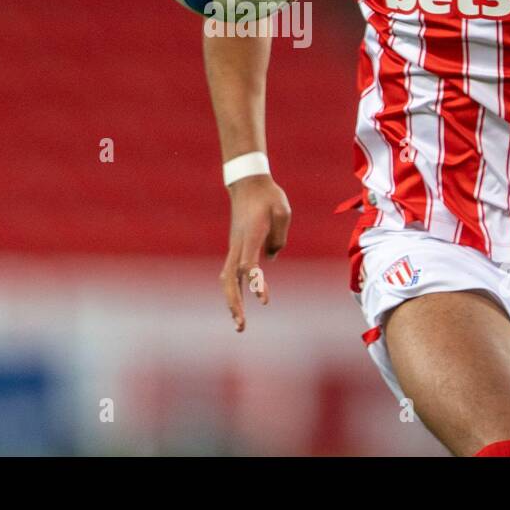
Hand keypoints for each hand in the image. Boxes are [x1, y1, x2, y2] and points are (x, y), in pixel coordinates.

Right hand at [218, 175, 290, 331]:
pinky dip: (234, 292)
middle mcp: (238, 244)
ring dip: (232, 302)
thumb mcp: (282, 210)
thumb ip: (279, 236)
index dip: (255, 283)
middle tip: (241, 326)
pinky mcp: (236, 248)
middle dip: (234, 303)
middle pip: (230, 278)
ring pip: (227, 279)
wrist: (247, 183)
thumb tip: (271, 256)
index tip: (264, 300)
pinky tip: (240, 307)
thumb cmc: (267, 196)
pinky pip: (231, 274)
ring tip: (239, 323)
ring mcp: (234, 247)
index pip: (249, 264)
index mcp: (251, 235)